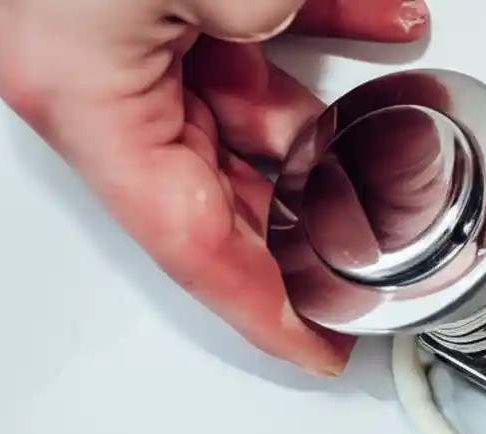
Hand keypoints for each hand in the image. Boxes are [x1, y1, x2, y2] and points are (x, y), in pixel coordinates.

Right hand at [0, 0, 430, 375]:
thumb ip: (249, 15)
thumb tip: (275, 25)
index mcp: (86, 100)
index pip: (191, 245)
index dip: (263, 310)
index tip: (321, 348)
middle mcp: (96, 77)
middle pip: (219, 185)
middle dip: (308, 214)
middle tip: (380, 248)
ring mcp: (121, 30)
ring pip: (242, 107)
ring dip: (327, 118)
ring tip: (399, 139)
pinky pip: (243, 33)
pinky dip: (319, 28)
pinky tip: (387, 22)